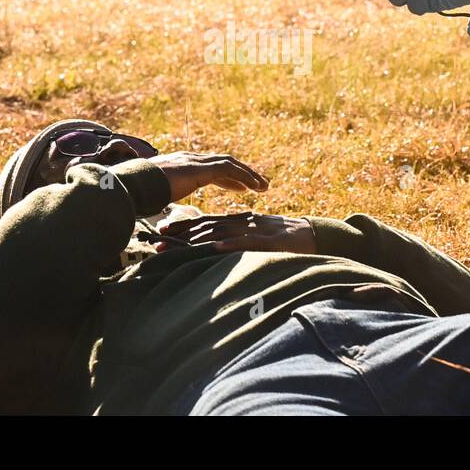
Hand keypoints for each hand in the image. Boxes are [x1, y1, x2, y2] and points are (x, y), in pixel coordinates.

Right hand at [145, 152, 269, 203]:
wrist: (131, 185)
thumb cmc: (137, 194)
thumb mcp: (153, 197)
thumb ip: (161, 200)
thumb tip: (159, 213)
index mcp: (181, 165)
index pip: (210, 168)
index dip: (228, 178)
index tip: (241, 187)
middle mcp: (190, 159)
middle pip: (224, 163)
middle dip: (243, 174)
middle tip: (259, 185)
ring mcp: (195, 161)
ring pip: (230, 164)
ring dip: (248, 175)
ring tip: (264, 186)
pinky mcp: (200, 169)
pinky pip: (229, 170)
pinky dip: (244, 177)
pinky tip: (255, 187)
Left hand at [155, 212, 315, 254]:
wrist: (312, 235)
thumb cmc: (283, 241)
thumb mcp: (254, 238)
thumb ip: (235, 239)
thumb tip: (214, 247)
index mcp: (238, 221)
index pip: (206, 222)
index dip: (184, 226)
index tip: (162, 232)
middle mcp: (242, 223)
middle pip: (206, 226)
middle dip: (181, 234)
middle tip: (158, 241)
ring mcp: (254, 231)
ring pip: (221, 233)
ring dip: (196, 240)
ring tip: (176, 246)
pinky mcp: (267, 241)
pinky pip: (246, 242)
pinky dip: (229, 244)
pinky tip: (213, 248)